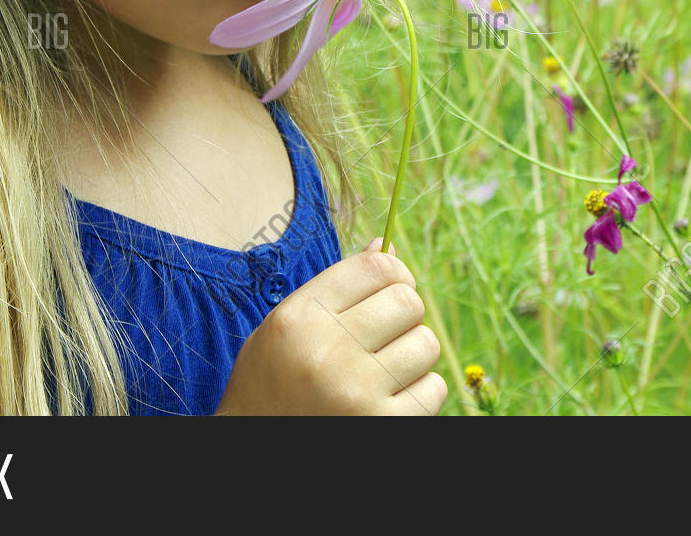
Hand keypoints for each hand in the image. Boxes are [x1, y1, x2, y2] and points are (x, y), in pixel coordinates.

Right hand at [214, 238, 447, 415]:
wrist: (255, 444)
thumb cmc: (272, 383)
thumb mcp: (285, 328)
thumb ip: (334, 287)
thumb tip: (386, 247)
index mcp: (299, 319)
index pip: (376, 267)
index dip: (393, 271)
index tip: (388, 288)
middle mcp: (327, 353)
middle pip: (408, 301)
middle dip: (403, 314)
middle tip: (381, 335)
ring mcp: (357, 393)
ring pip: (427, 344)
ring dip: (412, 354)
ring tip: (382, 369)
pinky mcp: (382, 425)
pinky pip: (435, 387)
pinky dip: (421, 391)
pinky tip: (391, 397)